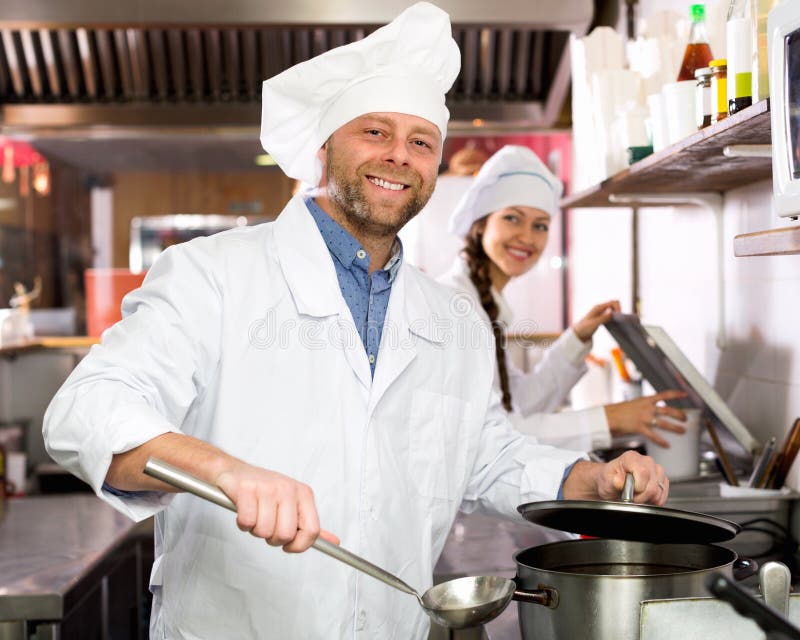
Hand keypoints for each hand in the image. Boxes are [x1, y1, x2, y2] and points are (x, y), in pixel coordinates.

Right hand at [215, 464, 339, 552]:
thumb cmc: (265, 491)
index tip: (288, 545)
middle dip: (272, 539)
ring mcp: (267, 487)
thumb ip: (310, 525)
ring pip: (264, 531)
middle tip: (267, 527)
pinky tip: (244, 512)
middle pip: (285, 534)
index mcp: (304, 494)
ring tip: (255, 516)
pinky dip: (243, 524)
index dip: (299, 545)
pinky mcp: (246, 489)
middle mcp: (288, 488)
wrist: (235, 472)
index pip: (312, 530)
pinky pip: (246, 522)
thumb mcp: (293, 504)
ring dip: (256, 530)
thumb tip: (333, 541)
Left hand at [563, 450, 667, 504]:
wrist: (612, 483)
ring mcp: (656, 469)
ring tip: (637, 496)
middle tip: (631, 498)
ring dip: (648, 499)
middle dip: (642, 496)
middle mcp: (646, 461)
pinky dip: (655, 500)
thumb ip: (613, 481)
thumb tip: (619, 481)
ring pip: (659, 490)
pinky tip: (645, 497)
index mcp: (631, 457)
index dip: (638, 487)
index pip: (643, 472)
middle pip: (653, 484)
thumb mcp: (606, 481)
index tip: (629, 492)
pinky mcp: (662, 478)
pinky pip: (664, 493)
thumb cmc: (609, 479)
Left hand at [572, 300, 620, 341]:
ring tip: (618, 323)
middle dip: (619, 310)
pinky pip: (611, 314)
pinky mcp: (602, 317)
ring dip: (617, 315)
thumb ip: (603, 318)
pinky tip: (615, 325)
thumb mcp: (594, 324)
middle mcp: (600, 308)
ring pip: (614, 309)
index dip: (619, 308)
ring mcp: (601, 312)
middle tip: (620, 321)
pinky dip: (615, 318)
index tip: (619, 317)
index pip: (614, 302)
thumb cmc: (584, 328)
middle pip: (615, 304)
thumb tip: (612, 311)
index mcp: (598, 307)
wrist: (578, 333)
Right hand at [604, 390, 687, 447]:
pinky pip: (653, 435)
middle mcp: (647, 408)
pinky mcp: (639, 427)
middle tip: (685, 418)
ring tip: (683, 431)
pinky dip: (661, 441)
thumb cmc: (618, 411)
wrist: (607, 416)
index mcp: (646, 400)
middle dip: (679, 414)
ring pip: (664, 423)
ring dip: (675, 427)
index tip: (685, 394)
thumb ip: (644, 407)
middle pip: (668, 410)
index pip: (664, 394)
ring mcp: (644, 418)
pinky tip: (667, 445)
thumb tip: (652, 411)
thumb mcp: (633, 404)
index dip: (676, 394)